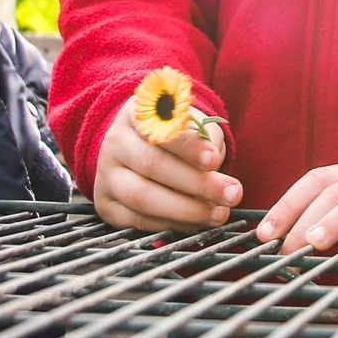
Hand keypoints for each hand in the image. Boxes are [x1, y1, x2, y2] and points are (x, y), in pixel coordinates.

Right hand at [91, 97, 240, 231]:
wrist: (136, 149)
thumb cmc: (174, 137)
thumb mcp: (192, 123)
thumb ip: (206, 137)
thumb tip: (214, 164)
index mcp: (137, 114)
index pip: (161, 129)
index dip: (189, 146)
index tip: (214, 160)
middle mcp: (115, 143)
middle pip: (152, 165)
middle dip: (197, 183)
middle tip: (231, 194)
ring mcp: (106, 175)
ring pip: (142, 197)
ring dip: (185, 209)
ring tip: (218, 213)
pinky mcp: (106, 204)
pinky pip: (137, 220)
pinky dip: (171, 224)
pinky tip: (196, 222)